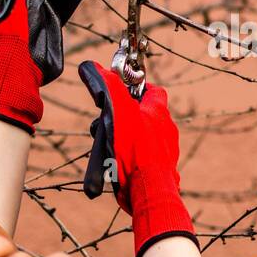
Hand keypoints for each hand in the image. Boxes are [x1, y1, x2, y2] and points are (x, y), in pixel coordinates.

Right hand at [78, 61, 196, 256]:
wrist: (149, 190)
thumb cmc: (135, 149)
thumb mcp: (117, 110)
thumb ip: (106, 85)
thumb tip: (91, 66)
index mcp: (159, 112)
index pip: (153, 90)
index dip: (136, 88)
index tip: (119, 91)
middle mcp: (165, 130)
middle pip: (140, 115)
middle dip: (120, 119)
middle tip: (105, 125)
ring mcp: (164, 152)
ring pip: (138, 138)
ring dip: (120, 140)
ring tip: (107, 148)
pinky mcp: (158, 171)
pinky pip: (140, 160)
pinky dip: (126, 160)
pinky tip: (115, 166)